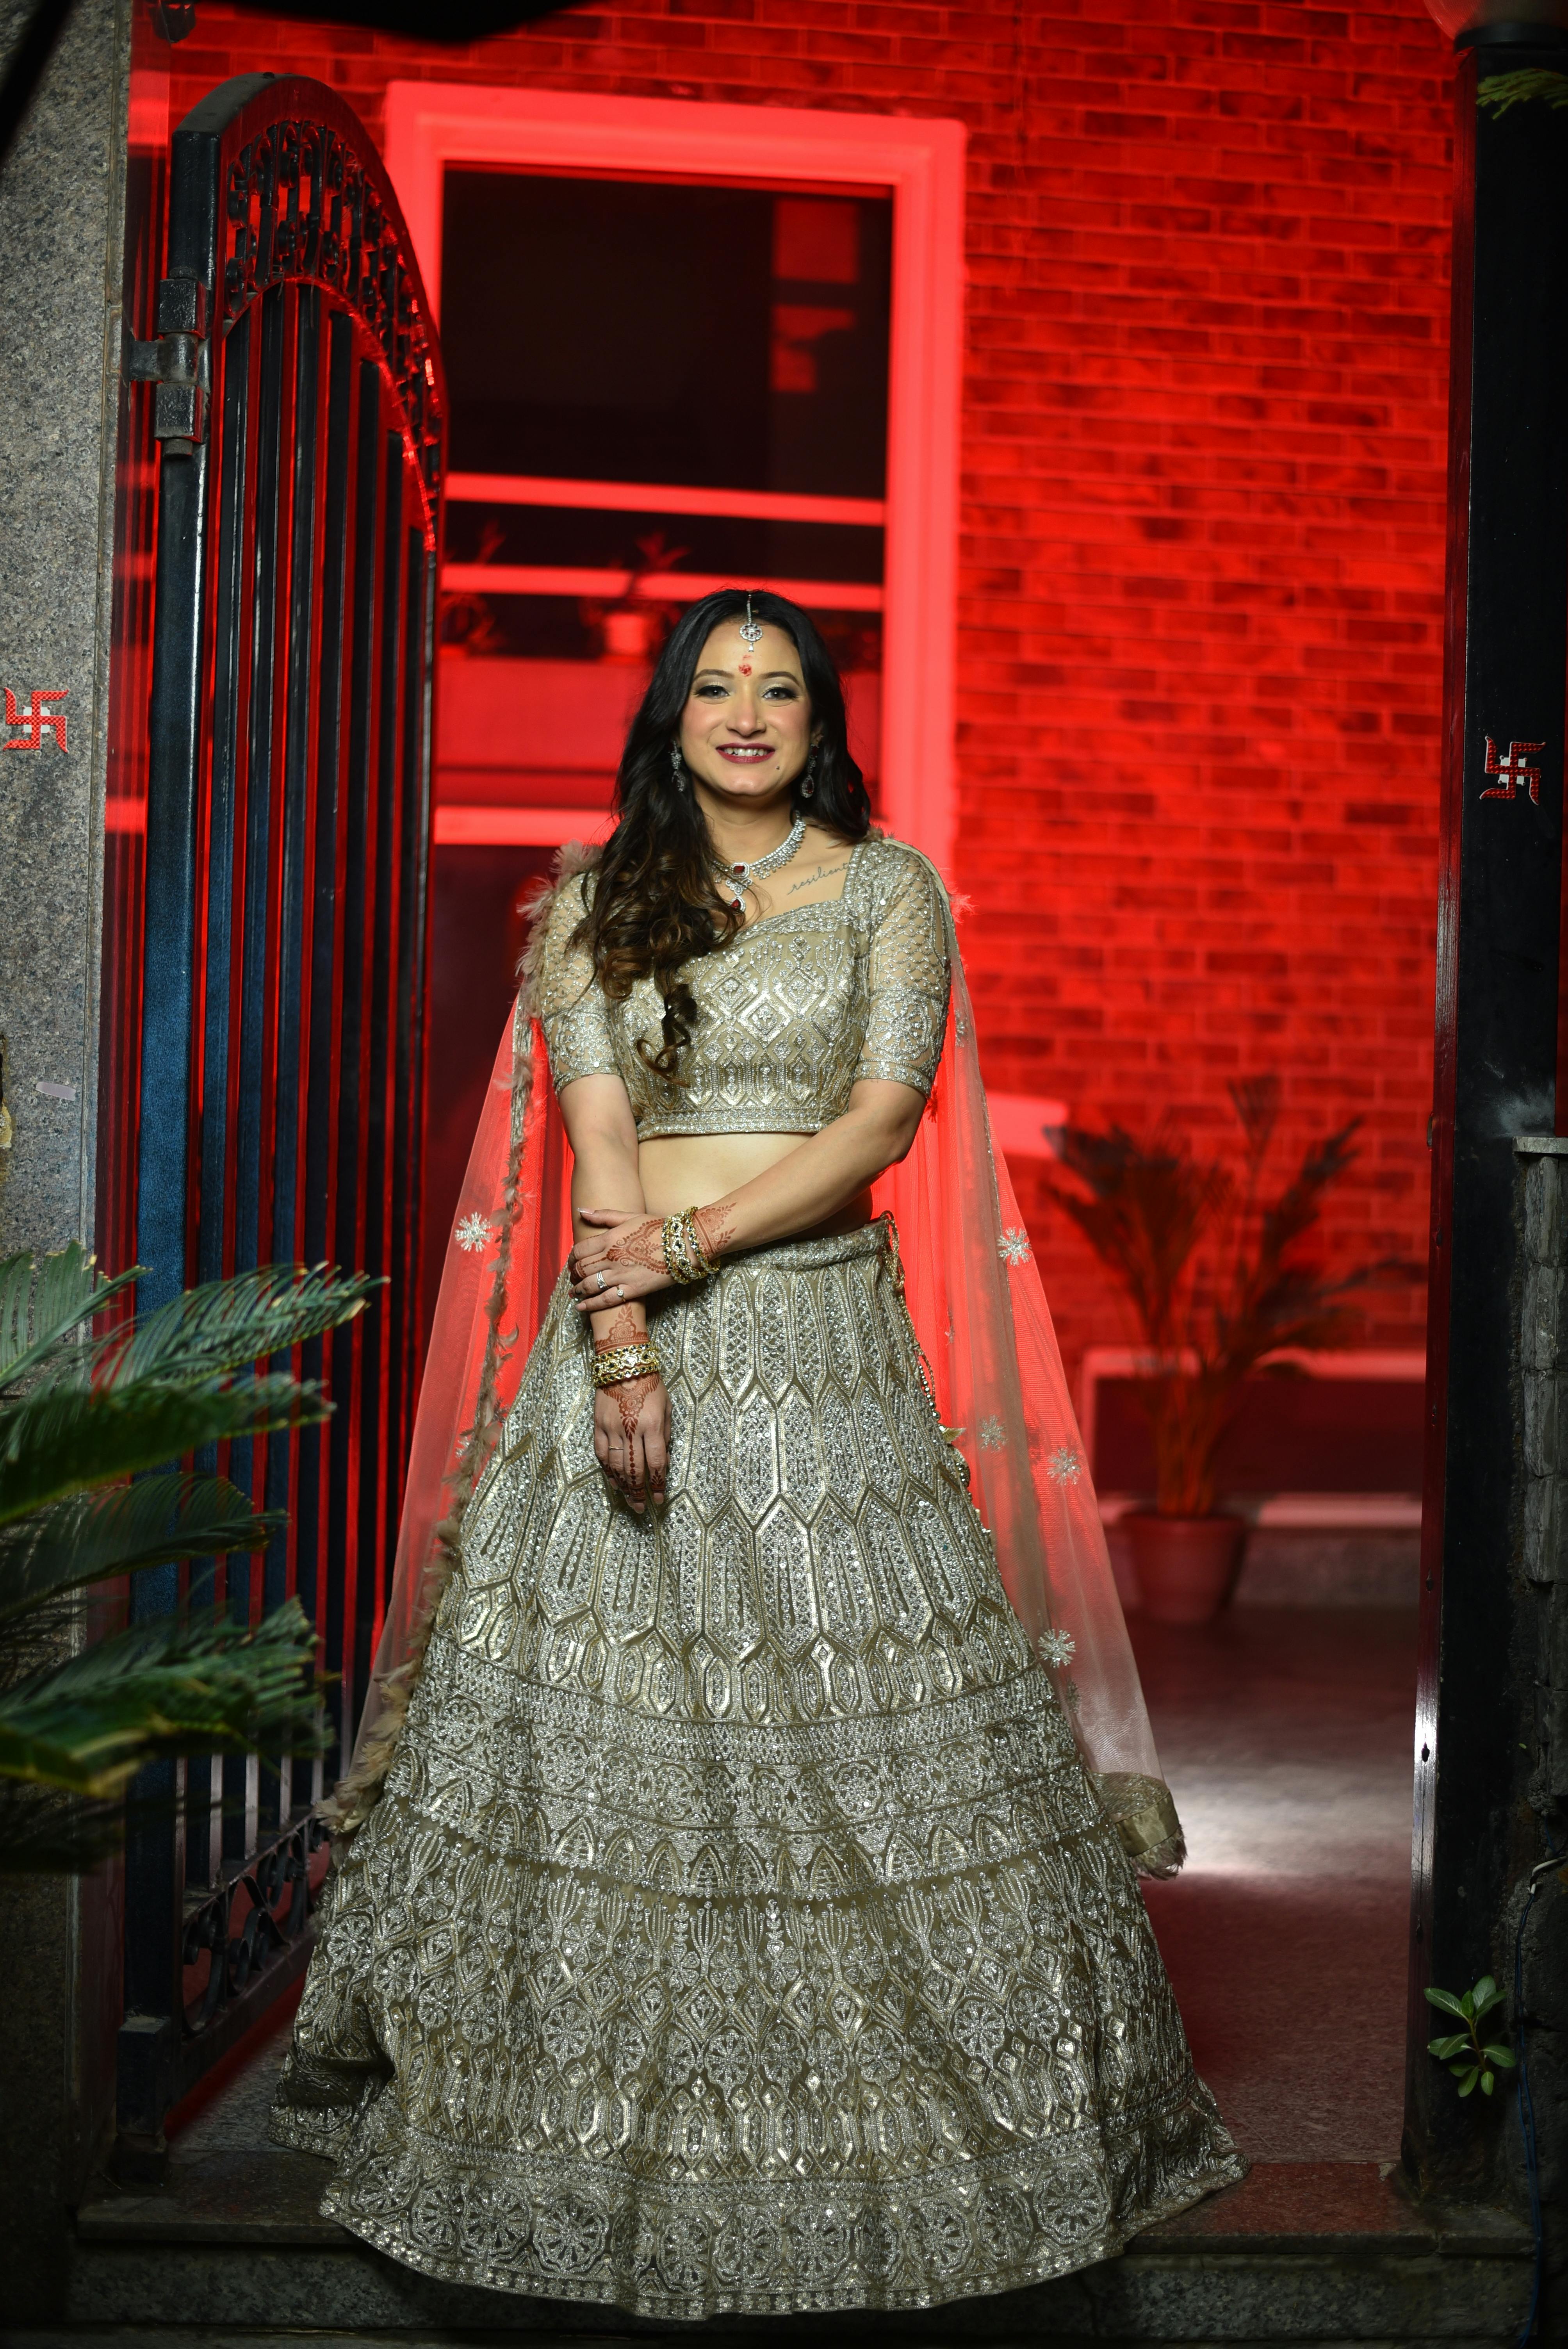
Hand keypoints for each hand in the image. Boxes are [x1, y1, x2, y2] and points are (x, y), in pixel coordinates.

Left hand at [569, 1210, 672, 1311]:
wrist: (683, 1246)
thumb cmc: (659, 1228)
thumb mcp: (630, 1216)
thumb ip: (604, 1215)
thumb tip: (582, 1211)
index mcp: (609, 1239)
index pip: (579, 1251)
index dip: (571, 1258)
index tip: (571, 1261)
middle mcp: (611, 1258)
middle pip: (581, 1269)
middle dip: (573, 1274)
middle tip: (572, 1277)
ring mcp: (620, 1275)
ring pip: (589, 1285)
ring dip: (577, 1290)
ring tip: (574, 1293)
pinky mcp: (632, 1290)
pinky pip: (605, 1300)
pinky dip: (590, 1305)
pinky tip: (581, 1307)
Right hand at [593, 1372, 669, 1512]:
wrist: (624, 1364)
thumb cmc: (651, 1385)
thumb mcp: (667, 1409)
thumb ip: (664, 1436)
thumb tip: (661, 1463)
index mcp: (653, 1425)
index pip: (655, 1463)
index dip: (657, 1484)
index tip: (658, 1498)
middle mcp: (632, 1429)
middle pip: (634, 1469)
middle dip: (639, 1492)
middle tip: (641, 1507)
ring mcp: (612, 1428)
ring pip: (616, 1465)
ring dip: (623, 1486)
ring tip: (629, 1499)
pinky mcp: (598, 1425)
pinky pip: (601, 1454)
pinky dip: (607, 1471)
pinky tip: (613, 1482)